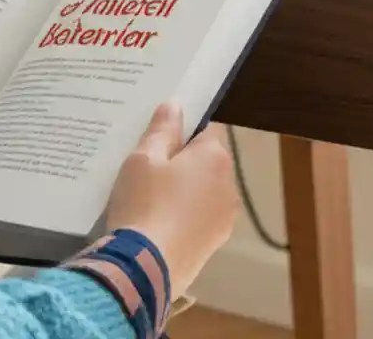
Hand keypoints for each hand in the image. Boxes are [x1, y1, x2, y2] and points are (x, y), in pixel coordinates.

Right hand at [106, 104, 239, 297]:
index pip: (205, 129)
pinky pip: (201, 218)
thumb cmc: (144, 203)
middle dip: (183, 162)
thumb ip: (162, 130)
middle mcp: (229, 184)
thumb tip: (175, 105)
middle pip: (206, 161)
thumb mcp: (143, 159)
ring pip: (204, 191)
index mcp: (215, 156)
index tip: (157, 141)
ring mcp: (225, 217)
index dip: (181, 131)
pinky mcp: (215, 243)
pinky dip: (185, 216)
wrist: (145, 267)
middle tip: (148, 170)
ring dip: (185, 191)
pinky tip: (159, 224)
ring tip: (151, 201)